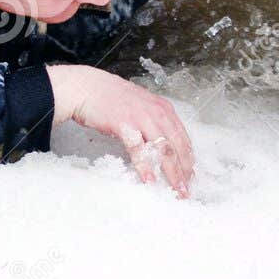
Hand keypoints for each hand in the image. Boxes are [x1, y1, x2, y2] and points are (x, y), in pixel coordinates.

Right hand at [47, 64, 193, 197]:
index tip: (192, 176)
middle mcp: (156, 112)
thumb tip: (162, 144)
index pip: (183, 138)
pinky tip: (150, 180)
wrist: (86, 87)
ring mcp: (141, 118)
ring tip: (176, 190)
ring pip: (163, 150)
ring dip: (171, 173)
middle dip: (184, 171)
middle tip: (187, 190)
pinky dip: (145, 166)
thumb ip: (154, 122)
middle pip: (177, 147)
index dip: (189, 159)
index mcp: (163, 108)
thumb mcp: (141, 106)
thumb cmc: (111, 98)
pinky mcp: (125, 124)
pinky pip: (138, 149)